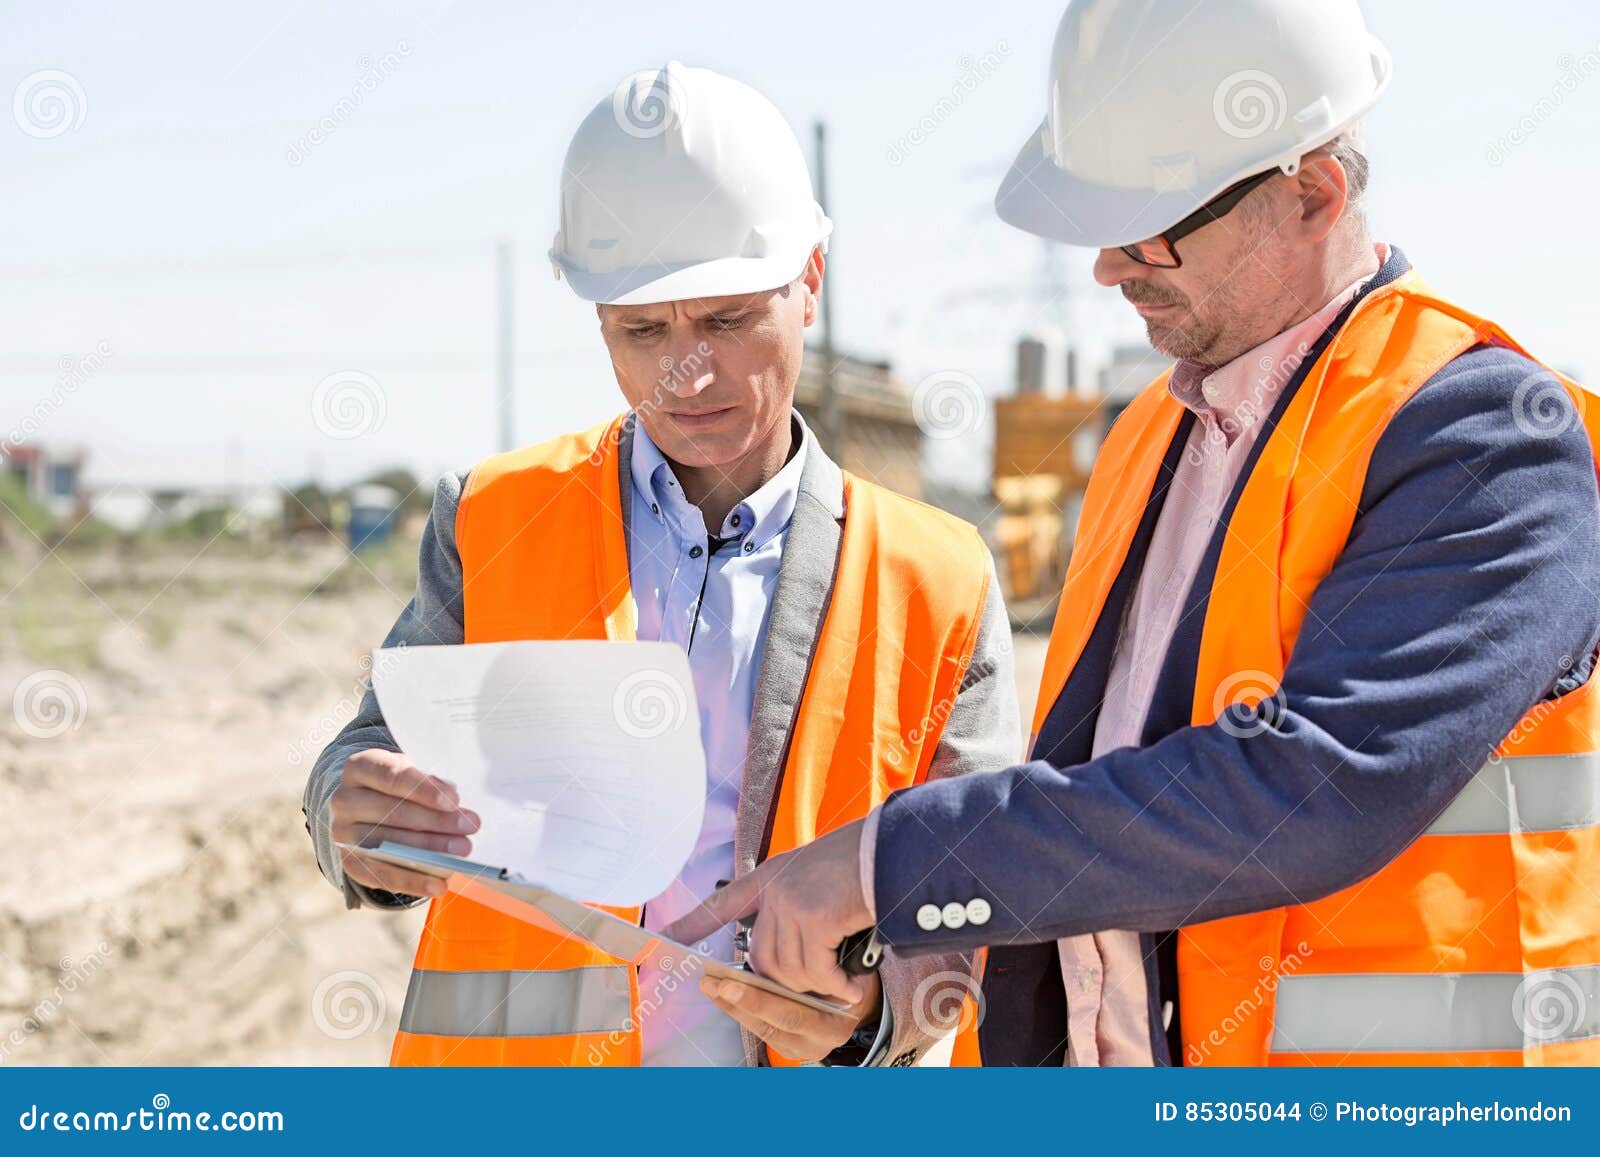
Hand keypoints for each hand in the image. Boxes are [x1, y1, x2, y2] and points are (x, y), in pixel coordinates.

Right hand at [330, 749, 479, 897]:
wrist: (363, 807)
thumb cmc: (396, 787)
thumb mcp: (409, 774)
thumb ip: (429, 784)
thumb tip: (451, 798)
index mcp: (360, 768)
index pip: (392, 776)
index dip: (424, 790)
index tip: (454, 801)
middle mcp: (345, 800)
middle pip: (392, 812)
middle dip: (435, 822)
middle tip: (469, 827)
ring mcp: (343, 833)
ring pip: (388, 844)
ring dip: (428, 851)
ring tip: (459, 853)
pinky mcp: (349, 861)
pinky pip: (381, 875)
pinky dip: (412, 881)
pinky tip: (437, 884)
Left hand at [666, 819, 873, 1003]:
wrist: (896, 847)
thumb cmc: (868, 861)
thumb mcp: (819, 875)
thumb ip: (797, 903)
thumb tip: (791, 955)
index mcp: (772, 875)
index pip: (723, 902)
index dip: (694, 922)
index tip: (665, 937)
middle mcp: (774, 889)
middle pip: (762, 959)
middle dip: (791, 982)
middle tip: (826, 986)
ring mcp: (791, 902)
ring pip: (788, 971)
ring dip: (821, 986)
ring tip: (847, 982)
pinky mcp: (814, 918)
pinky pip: (817, 973)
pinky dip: (837, 986)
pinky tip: (855, 983)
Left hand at [698, 971, 879, 1062]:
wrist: (862, 1004)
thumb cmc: (855, 975)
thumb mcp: (851, 967)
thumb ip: (825, 963)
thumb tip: (794, 944)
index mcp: (836, 1023)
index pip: (792, 1015)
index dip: (759, 1001)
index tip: (732, 984)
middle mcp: (819, 1041)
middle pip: (770, 1025)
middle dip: (737, 1004)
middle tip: (712, 984)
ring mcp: (801, 1047)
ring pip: (759, 1028)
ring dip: (730, 1005)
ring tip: (709, 984)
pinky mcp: (787, 1044)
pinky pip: (758, 1027)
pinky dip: (737, 1008)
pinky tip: (720, 992)